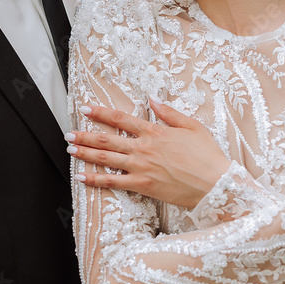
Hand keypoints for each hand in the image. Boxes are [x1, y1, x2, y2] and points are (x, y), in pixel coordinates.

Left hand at [68, 99, 231, 208]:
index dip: (101, 113)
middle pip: (107, 138)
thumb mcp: (192, 127)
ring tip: (70, 149)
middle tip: (69, 133)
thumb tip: (153, 99)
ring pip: (106, 157)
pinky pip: (113, 182)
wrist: (216, 183)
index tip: (86, 109)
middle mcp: (144, 147)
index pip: (121, 119)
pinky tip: (82, 177)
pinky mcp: (143, 185)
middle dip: (85, 134)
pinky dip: (96, 179)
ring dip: (85, 152)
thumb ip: (170, 113)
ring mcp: (141, 166)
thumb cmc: (208, 156)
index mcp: (155, 131)